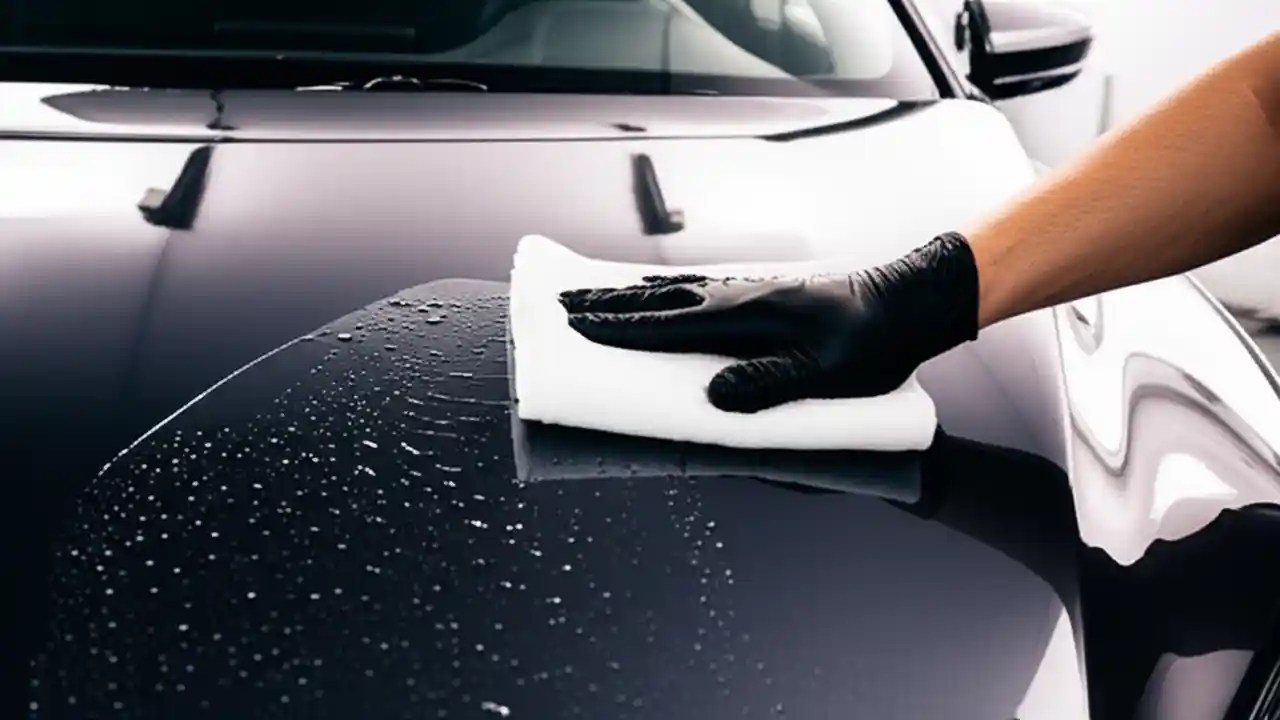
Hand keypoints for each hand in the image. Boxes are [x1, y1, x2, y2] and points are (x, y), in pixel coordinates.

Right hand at [559, 232, 979, 411]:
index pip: (669, 326)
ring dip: (629, 295)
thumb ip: (769, 384)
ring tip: (592, 296)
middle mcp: (737, 297)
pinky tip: (656, 296)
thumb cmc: (870, 346)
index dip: (621, 329)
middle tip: (563, 303)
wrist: (903, 305)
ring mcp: (746, 292)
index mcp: (745, 317)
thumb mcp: (826, 375)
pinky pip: (694, 290)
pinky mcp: (757, 295)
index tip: (578, 327)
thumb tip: (714, 396)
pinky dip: (661, 292)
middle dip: (608, 304)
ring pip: (673, 291)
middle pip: (658, 300)